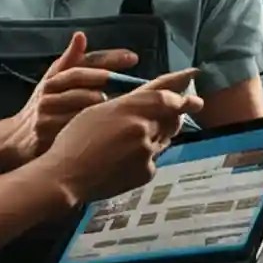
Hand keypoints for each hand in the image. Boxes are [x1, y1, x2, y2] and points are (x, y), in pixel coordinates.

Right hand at [0, 32, 142, 168]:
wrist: (16, 139)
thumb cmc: (42, 107)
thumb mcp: (52, 80)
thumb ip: (69, 60)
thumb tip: (80, 35)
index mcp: (54, 78)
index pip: (83, 64)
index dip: (109, 59)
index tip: (133, 58)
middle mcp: (49, 94)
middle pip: (83, 83)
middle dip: (109, 82)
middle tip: (133, 84)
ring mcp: (47, 115)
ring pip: (80, 106)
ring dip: (102, 105)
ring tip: (121, 106)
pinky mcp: (47, 136)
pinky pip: (75, 130)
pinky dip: (95, 129)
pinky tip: (111, 130)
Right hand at [40, 54, 201, 203]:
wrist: (67, 176)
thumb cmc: (74, 140)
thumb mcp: (96, 111)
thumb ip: (125, 104)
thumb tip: (147, 101)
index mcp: (128, 109)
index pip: (164, 96)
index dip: (181, 90)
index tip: (195, 86)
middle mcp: (142, 129)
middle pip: (171, 117)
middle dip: (179, 112)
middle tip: (186, 107)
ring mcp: (146, 152)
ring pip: (164, 138)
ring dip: (161, 132)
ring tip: (143, 134)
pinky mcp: (146, 172)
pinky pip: (153, 158)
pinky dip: (146, 154)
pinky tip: (127, 157)